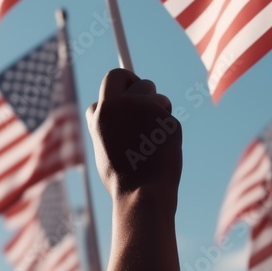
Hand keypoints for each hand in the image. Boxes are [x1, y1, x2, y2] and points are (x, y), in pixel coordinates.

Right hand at [85, 69, 181, 211]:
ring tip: (153, 140)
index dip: (118, 89)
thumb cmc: (122, 178)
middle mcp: (122, 105)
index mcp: (102, 113)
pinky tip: (163, 150)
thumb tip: (113, 111)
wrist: (143, 194)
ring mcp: (146, 110)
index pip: (110, 81)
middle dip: (137, 82)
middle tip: (145, 94)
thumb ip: (108, 124)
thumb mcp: (103, 147)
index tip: (126, 93)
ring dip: (157, 109)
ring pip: (157, 97)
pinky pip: (169, 118)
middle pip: (128, 77)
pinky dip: (168, 129)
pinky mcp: (166, 120)